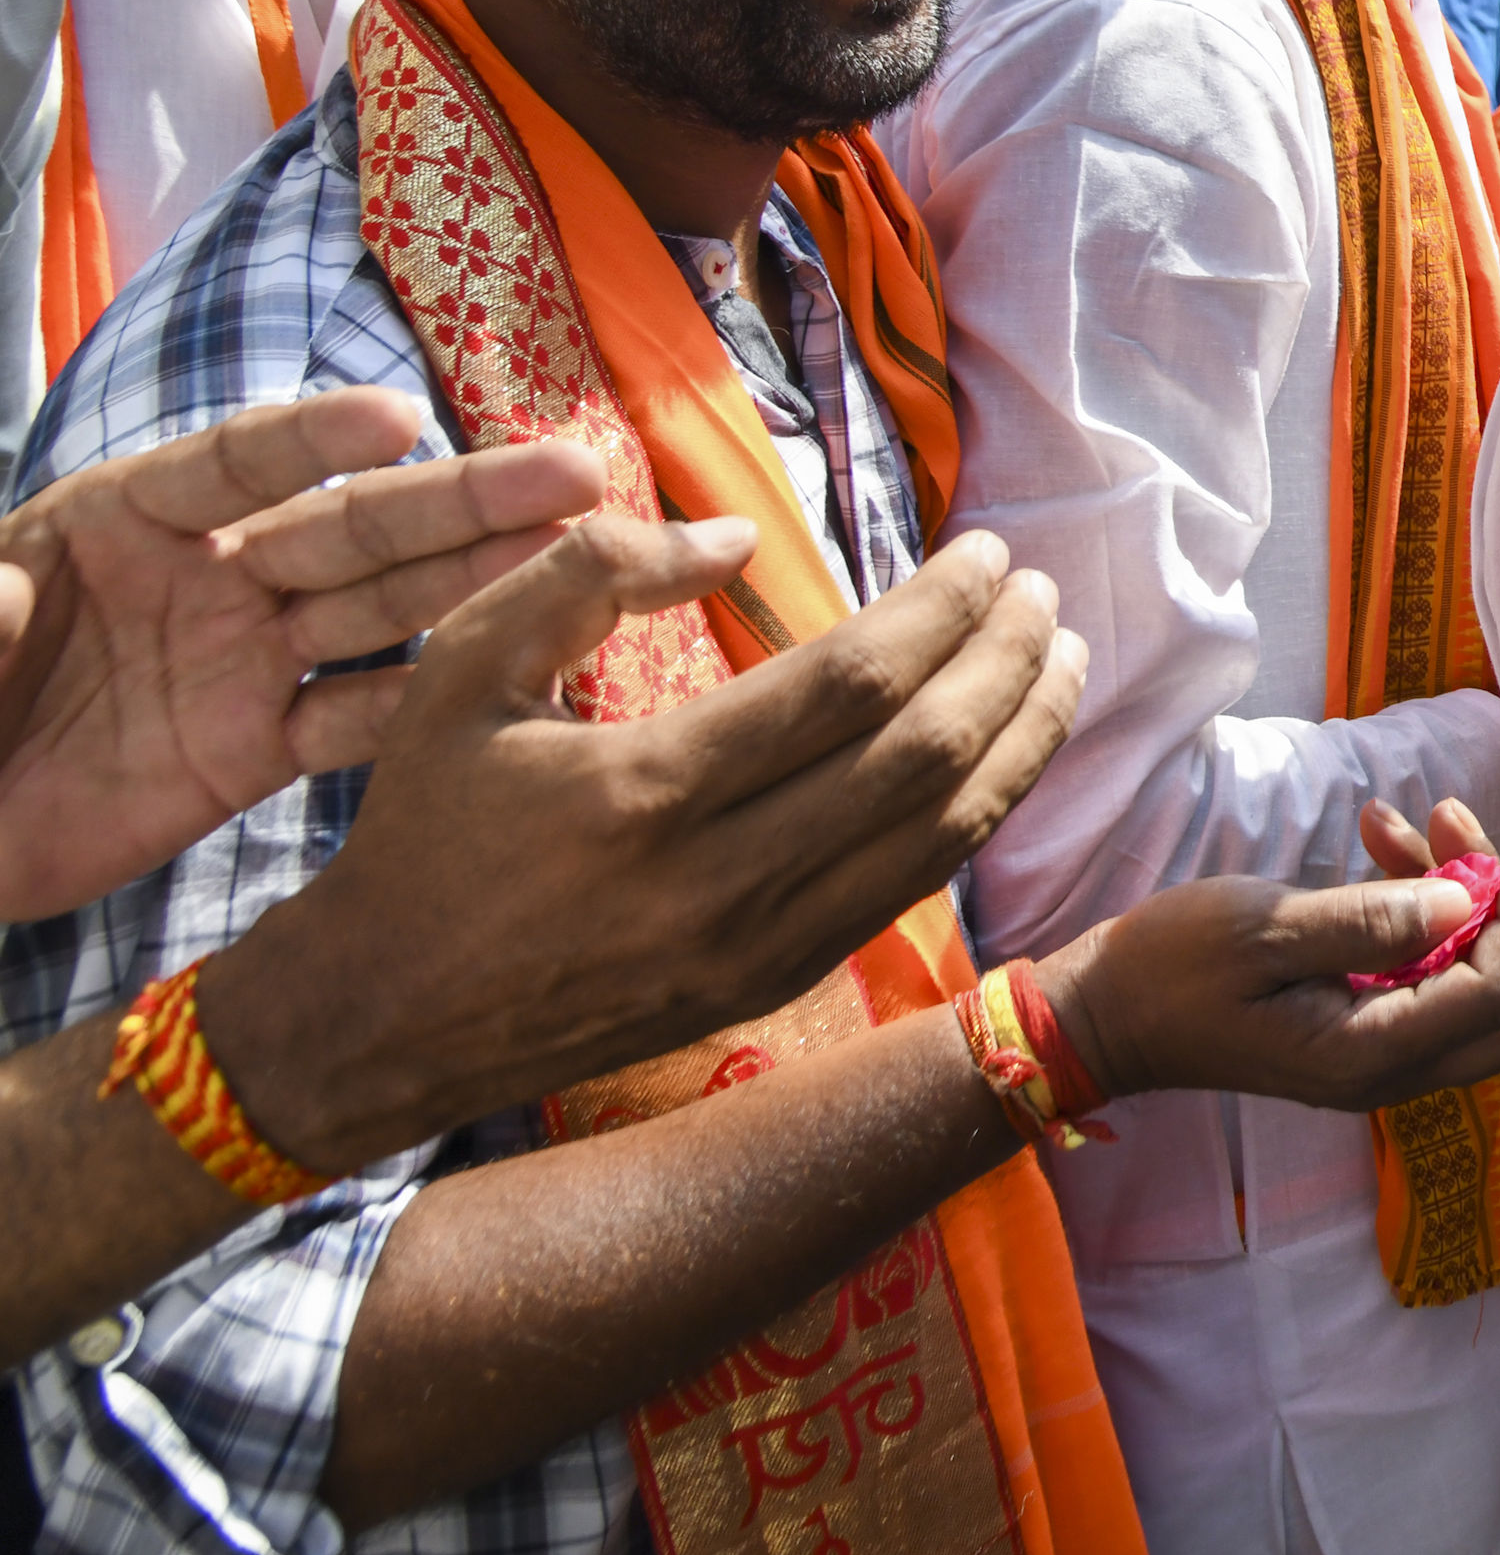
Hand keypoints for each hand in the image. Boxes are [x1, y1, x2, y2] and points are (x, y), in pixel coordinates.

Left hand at [0, 392, 609, 917]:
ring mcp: (242, 659)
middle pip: (349, 527)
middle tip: (572, 473)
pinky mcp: (255, 749)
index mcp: (120, 518)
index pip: (235, 463)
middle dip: (462, 500)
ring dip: (483, 581)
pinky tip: (510, 677)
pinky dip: (431, 703)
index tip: (395, 420)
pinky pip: (356, 722)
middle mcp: (206, 572)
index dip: (314, 440)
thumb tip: (5, 590)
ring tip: (584, 551)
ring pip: (382, 610)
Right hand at [201, 522, 1086, 1171]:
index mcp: (645, 790)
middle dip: (1003, 663)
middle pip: (920, 757)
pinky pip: (909, 888)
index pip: (846, 685)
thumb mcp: (462, 670)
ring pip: (940, 835)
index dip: (939, 611)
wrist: (383, 1018)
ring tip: (1062, 658)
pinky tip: (1008, 750)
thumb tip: (738, 536)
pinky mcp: (775, 985)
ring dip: (1022, 739)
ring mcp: (758, 945)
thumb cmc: (428, 826)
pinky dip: (978, 813)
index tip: (988, 552)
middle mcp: (719, 879)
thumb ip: (587, 573)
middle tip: (1043, 591)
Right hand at [1040, 798, 1499, 1110]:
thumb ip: (1368, 921)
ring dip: (1481, 901)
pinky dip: (1427, 905)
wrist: (1108, 1010)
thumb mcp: (1264, 929)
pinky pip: (1429, 970)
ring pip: (1479, 990)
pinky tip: (1389, 834)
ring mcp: (1380, 1049)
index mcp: (1368, 1056)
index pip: (1494, 1001)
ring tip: (1443, 815)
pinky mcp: (1366, 1020)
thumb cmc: (1174, 966)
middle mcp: (1389, 1067)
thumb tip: (1466, 902)